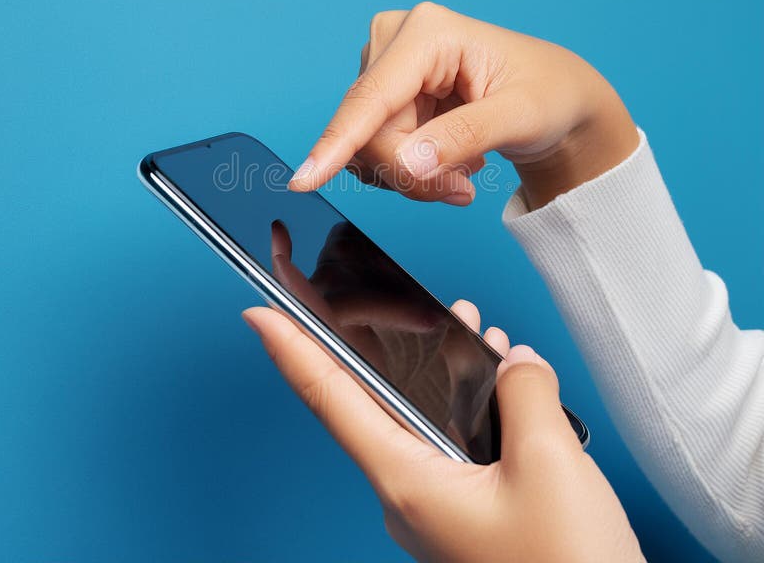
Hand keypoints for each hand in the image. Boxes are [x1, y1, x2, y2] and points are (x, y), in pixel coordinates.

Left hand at [243, 301, 642, 562]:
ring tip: (471, 326)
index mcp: (405, 481)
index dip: (291, 349)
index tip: (260, 312)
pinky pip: (456, 443)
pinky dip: (472, 402)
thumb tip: (518, 361)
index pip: (329, 397)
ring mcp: (438, 507)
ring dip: (445, 368)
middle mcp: (410, 494)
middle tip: (398, 298)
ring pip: (425, 418)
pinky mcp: (470, 513)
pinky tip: (502, 380)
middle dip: (390, 339)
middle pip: (379, 398)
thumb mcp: (550, 463)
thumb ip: (525, 392)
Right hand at [287, 2, 638, 208]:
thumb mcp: (520, 117)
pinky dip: (408, 170)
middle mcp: (396, 41)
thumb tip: (408, 163)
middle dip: (411, 174)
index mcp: (428, 32)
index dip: (337, 143)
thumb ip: (463, 136)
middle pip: (369, 132)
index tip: (304, 181)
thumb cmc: (548, 95)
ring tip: (463, 170)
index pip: (372, 98)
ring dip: (413, 175)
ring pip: (369, 147)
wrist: (556, 99)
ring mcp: (387, 68)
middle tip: (461, 190)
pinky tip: (445, 159)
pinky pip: (375, 150)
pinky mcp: (387, 93)